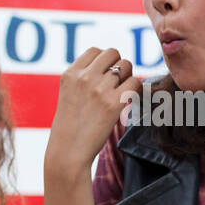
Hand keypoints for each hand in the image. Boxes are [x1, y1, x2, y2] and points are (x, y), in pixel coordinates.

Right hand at [44, 47, 142, 178]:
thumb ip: (84, 78)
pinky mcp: (113, 103)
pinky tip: (129, 101)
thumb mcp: (69, 95)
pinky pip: (135, 83)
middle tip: (117, 84)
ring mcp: (99, 90)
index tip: (105, 76)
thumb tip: (112, 67)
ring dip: (128, 77)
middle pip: (113, 53)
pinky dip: (136, 90)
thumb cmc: (70, 127)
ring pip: (127, 66)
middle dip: (119, 65)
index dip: (104, 61)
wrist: (68, 153)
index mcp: (70, 74)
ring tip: (122, 93)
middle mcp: (84, 78)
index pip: (95, 51)